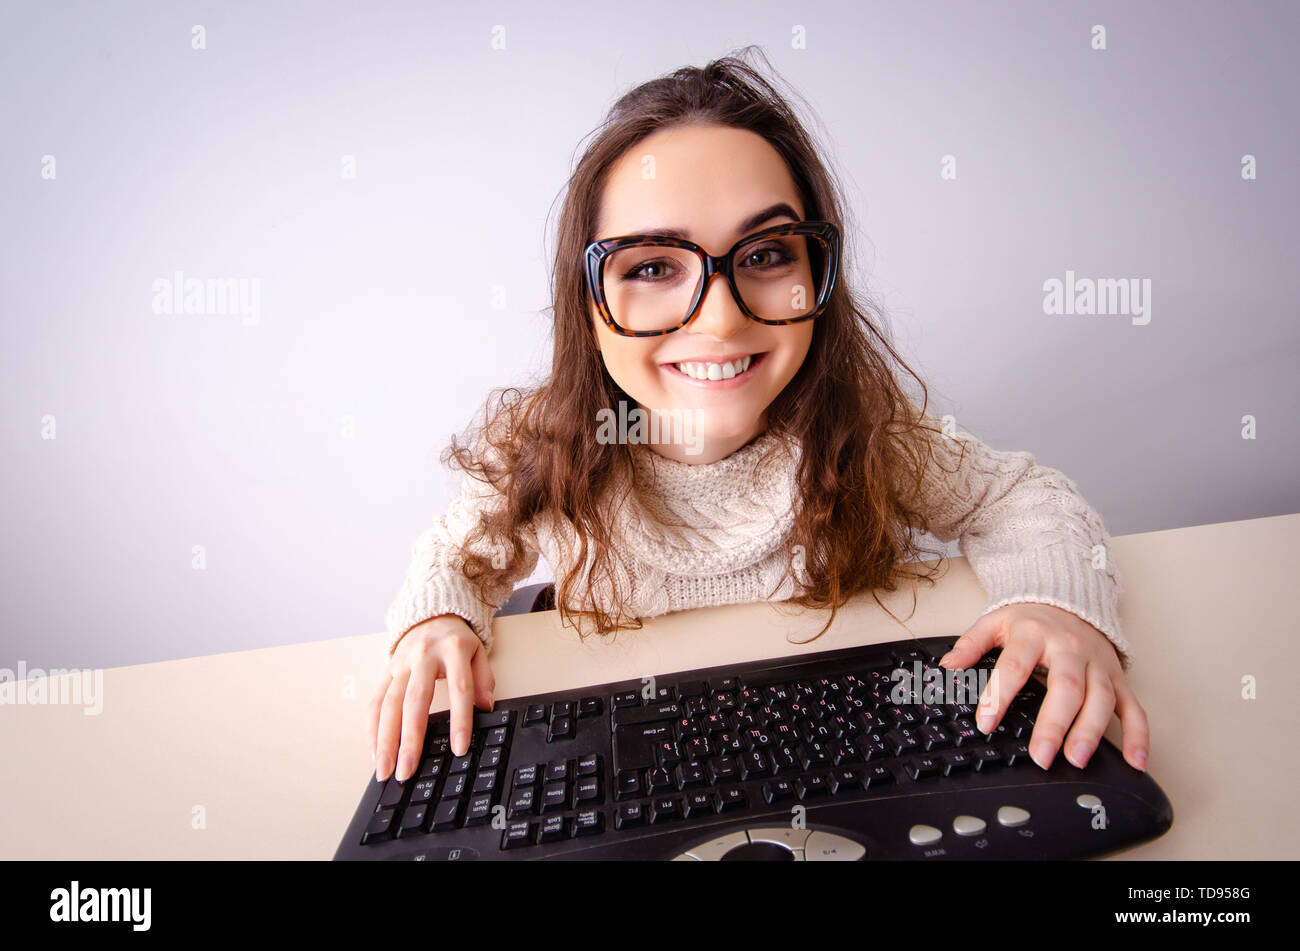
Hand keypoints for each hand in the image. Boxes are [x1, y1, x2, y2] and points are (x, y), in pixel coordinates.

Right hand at [368, 614, 494, 782]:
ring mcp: (400, 664)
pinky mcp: (386, 671)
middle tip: (407, 770)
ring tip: (384, 769)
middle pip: (415, 701)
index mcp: (453, 650)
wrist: (431, 613)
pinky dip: (372, 728)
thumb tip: (485, 706)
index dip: (459, 720)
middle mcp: (423, 656)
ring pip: (389, 704)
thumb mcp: (478, 651)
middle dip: (410, 740)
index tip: (458, 749)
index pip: (459, 689)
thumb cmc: (456, 639)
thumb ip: (483, 679)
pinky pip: (375, 701)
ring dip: (384, 740)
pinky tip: (374, 751)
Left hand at [937, 602, 1148, 772]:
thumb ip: (970, 644)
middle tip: (1041, 755)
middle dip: (1054, 723)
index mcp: (1034, 634)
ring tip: (1078, 759)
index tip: (986, 723)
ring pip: (1101, 698)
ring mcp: (1097, 664)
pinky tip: (1135, 761)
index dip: (1000, 695)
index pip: (1016, 666)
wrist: (1069, 597)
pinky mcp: (1118, 677)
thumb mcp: (994, 622)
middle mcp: (1070, 649)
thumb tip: (947, 667)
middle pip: (1066, 686)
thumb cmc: (1030, 618)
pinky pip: (1133, 706)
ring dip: (1092, 731)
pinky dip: (1138, 734)